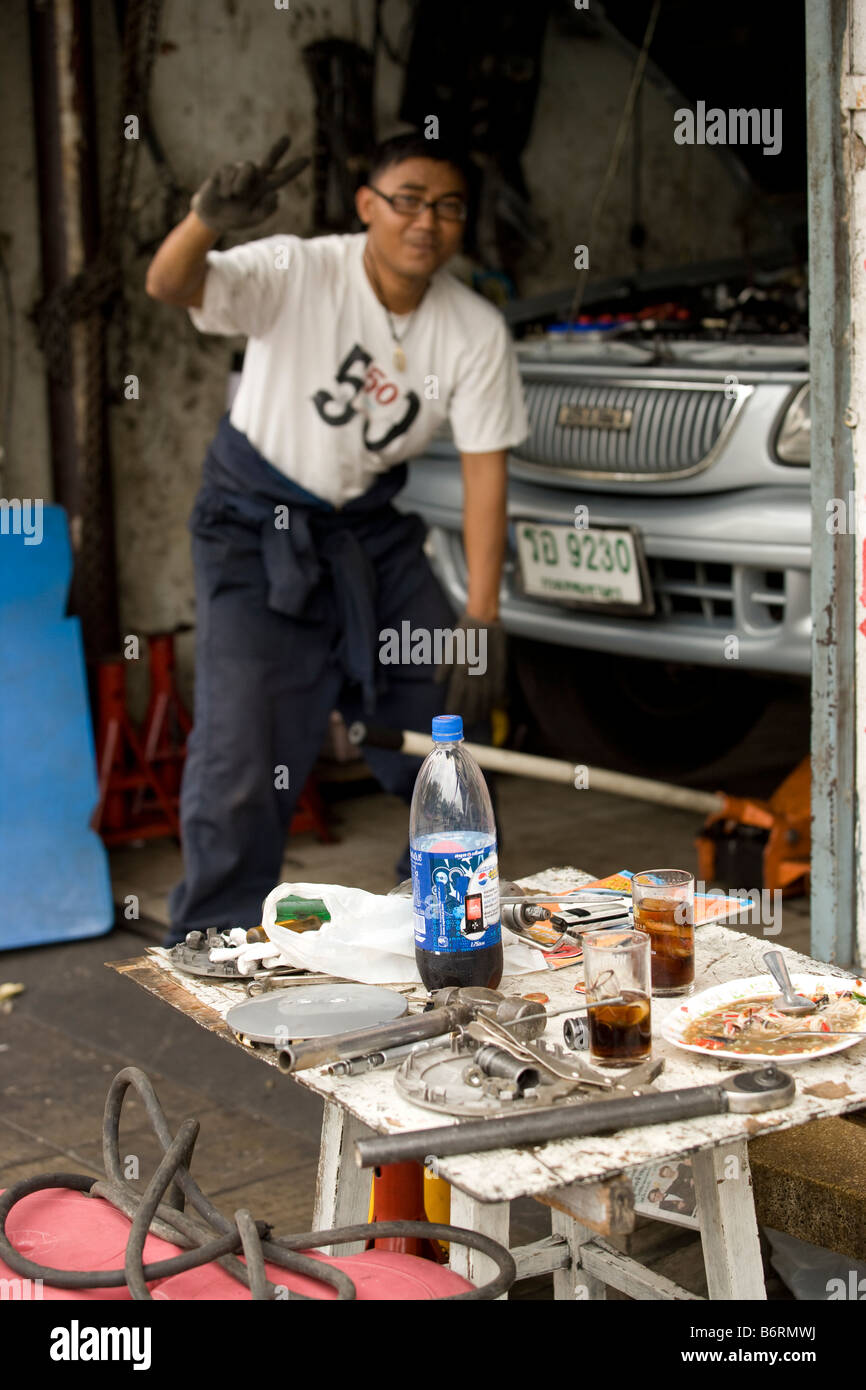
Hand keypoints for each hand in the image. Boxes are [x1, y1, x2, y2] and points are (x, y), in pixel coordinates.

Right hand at [190, 135, 309, 234]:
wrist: (213, 218)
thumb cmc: (236, 217)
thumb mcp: (255, 218)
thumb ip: (267, 210)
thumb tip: (276, 193)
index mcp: (265, 187)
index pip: (282, 176)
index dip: (293, 168)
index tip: (307, 159)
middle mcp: (255, 176)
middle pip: (269, 159)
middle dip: (278, 149)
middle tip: (288, 139)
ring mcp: (240, 171)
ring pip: (248, 169)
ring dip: (242, 185)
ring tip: (234, 196)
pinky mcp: (225, 169)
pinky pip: (230, 173)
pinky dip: (228, 188)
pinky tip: (224, 194)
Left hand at [435, 613, 506, 726]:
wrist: (484, 619)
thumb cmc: (463, 632)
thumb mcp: (449, 647)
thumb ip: (443, 666)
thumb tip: (437, 682)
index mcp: (461, 668)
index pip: (457, 693)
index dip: (454, 706)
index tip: (451, 716)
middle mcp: (476, 673)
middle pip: (473, 699)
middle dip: (469, 713)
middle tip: (466, 724)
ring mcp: (490, 672)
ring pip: (486, 696)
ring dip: (483, 710)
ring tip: (479, 719)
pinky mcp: (500, 669)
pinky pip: (498, 688)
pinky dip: (496, 699)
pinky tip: (494, 706)